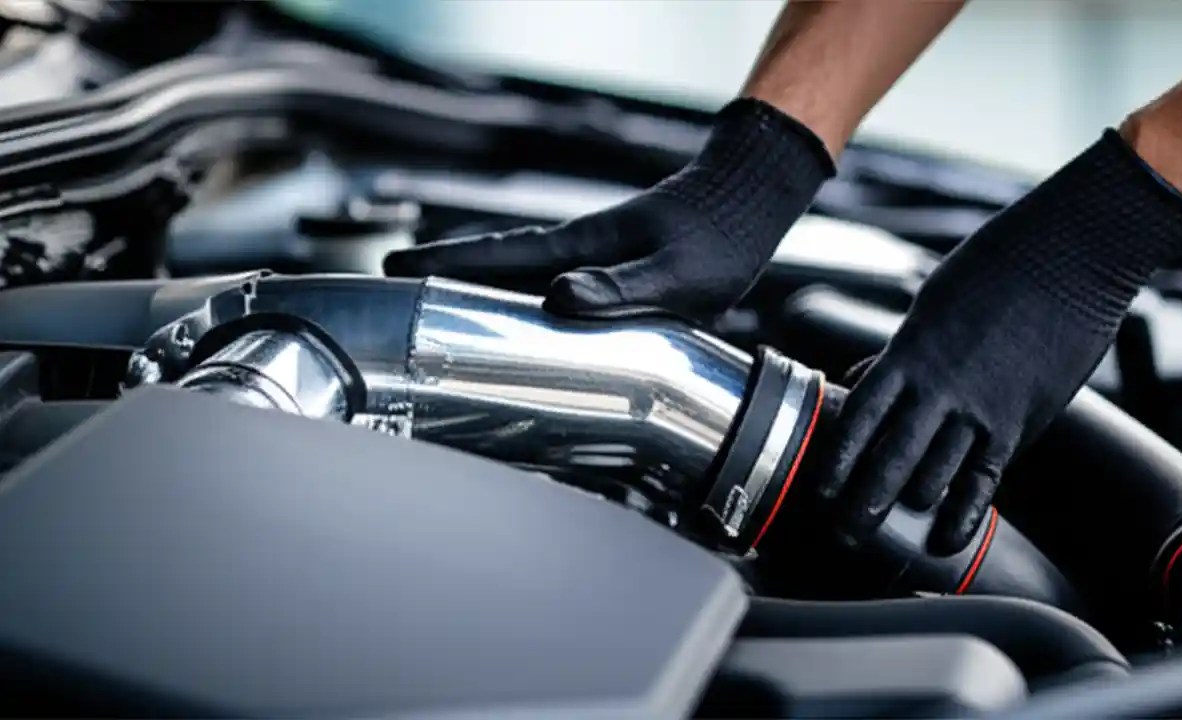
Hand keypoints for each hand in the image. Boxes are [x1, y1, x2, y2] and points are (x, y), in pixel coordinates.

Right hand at [383, 98, 833, 321]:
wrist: (747, 202)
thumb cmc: (719, 236)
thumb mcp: (677, 273)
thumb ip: (620, 288)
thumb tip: (559, 300)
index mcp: (583, 248)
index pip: (500, 257)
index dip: (446, 264)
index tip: (396, 267)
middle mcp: (579, 252)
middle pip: (497, 266)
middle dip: (446, 277)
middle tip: (397, 289)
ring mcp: (593, 260)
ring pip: (522, 278)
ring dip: (480, 290)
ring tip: (440, 311)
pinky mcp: (612, 272)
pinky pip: (552, 288)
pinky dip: (523, 300)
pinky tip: (524, 322)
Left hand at [816, 129, 1181, 554]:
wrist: (1068, 255)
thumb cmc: (994, 268)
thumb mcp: (930, 304)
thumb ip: (895, 352)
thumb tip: (861, 379)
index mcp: (909, 352)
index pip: (860, 417)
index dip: (837, 459)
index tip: (821, 490)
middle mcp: (938, 386)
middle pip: (889, 457)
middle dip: (862, 502)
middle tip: (843, 534)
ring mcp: (980, 407)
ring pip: (934, 474)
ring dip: (907, 507)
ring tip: (885, 536)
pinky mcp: (1020, 420)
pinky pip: (985, 478)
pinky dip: (962, 513)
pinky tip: (943, 540)